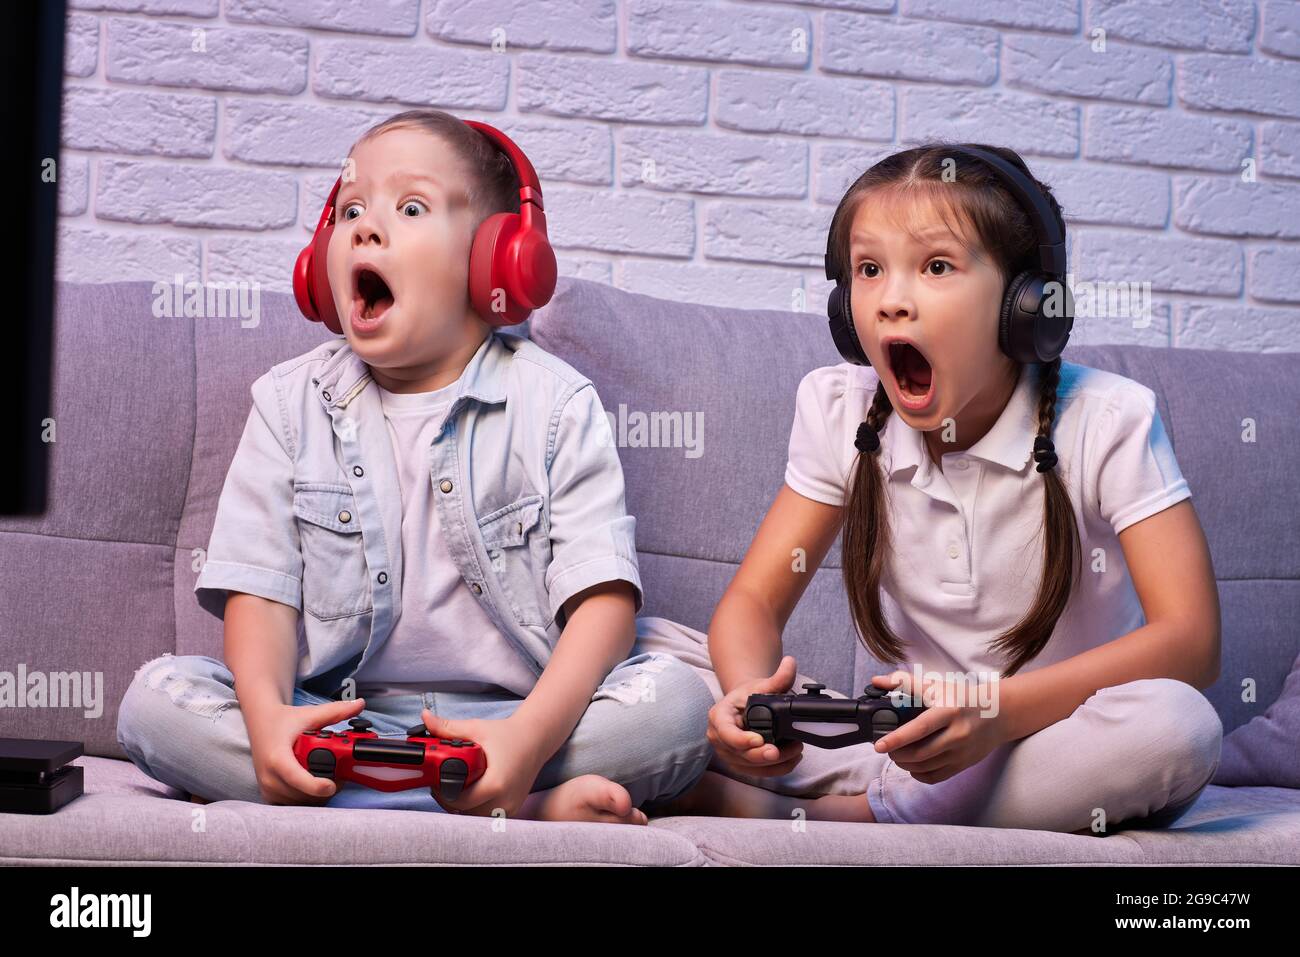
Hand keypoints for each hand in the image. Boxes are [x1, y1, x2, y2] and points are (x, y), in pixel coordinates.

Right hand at [246, 697, 367, 804]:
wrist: (261, 723)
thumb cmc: (284, 720)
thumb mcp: (310, 714)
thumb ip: (336, 711)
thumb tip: (360, 704)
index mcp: (277, 757)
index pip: (295, 777)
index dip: (315, 785)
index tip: (332, 785)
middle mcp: (269, 776)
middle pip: (303, 793)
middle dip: (325, 788)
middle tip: (341, 776)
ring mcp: (268, 788)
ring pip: (300, 802)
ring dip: (317, 796)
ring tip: (329, 779)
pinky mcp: (268, 795)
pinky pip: (293, 805)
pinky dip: (307, 798)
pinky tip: (314, 786)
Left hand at [418, 709, 542, 817]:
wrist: (536, 739)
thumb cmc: (507, 734)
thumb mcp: (476, 729)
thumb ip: (448, 727)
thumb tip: (424, 718)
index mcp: (496, 783)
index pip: (460, 801)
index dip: (443, 793)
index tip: (436, 782)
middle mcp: (505, 799)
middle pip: (466, 811)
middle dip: (450, 800)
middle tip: (442, 785)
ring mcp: (510, 807)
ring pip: (476, 816)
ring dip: (464, 806)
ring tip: (456, 788)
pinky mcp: (512, 809)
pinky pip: (487, 815)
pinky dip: (477, 807)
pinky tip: (472, 792)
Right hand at [706, 655, 803, 777]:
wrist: (744, 707)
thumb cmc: (748, 696)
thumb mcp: (760, 685)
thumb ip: (777, 678)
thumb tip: (790, 663)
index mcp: (719, 716)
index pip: (726, 732)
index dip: (741, 739)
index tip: (759, 739)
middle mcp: (719, 738)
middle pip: (739, 753)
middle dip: (762, 755)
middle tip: (781, 751)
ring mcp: (728, 754)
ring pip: (750, 766)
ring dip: (774, 763)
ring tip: (795, 750)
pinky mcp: (740, 764)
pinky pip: (757, 773)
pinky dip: (776, 769)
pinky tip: (792, 760)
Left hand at [869, 670, 1006, 783]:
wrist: (999, 713)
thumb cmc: (962, 698)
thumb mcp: (936, 685)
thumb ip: (905, 683)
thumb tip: (877, 681)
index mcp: (949, 711)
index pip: (919, 728)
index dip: (897, 738)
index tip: (879, 745)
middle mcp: (957, 733)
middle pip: (920, 752)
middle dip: (897, 754)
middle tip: (885, 748)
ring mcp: (962, 752)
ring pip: (926, 767)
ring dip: (904, 764)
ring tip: (896, 755)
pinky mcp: (964, 765)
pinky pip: (936, 777)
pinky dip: (918, 774)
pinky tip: (912, 765)